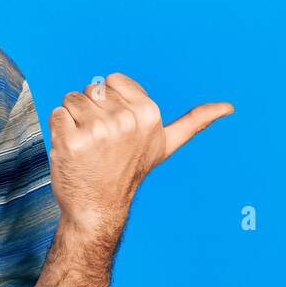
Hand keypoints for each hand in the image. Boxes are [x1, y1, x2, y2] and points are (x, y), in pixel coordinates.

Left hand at [48, 72, 232, 237]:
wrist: (99, 207)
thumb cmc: (128, 171)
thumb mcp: (165, 144)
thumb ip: (194, 122)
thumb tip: (228, 107)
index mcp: (149, 113)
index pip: (112, 79)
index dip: (110, 101)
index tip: (117, 127)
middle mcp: (126, 120)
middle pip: (91, 88)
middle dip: (91, 110)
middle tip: (101, 140)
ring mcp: (98, 131)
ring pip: (72, 98)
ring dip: (73, 119)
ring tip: (87, 145)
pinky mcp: (71, 140)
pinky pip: (57, 114)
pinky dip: (59, 129)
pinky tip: (72, 149)